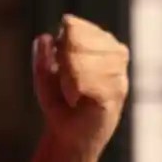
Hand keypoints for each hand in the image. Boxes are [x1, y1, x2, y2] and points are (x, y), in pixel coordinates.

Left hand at [32, 15, 129, 160]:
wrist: (71, 135)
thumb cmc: (60, 102)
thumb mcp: (44, 76)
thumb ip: (43, 56)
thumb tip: (45, 38)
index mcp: (101, 40)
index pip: (73, 27)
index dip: (59, 47)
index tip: (60, 66)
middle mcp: (115, 52)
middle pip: (76, 41)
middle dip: (63, 63)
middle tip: (67, 84)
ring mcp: (119, 72)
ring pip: (79, 62)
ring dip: (68, 79)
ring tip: (74, 93)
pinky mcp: (116, 92)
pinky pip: (86, 81)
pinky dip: (74, 91)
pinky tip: (77, 99)